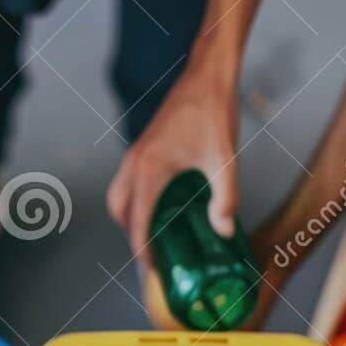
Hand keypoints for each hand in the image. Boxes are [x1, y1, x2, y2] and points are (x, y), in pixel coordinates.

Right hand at [107, 63, 240, 261]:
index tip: (153, 269)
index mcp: (149, 169)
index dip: (144, 250)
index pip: (137, 222)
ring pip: (120, 195)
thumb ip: (225, 199)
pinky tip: (163, 205)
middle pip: (120, 211)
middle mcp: (135, 162)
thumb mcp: (224, 160)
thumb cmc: (213, 112)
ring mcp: (136, 153)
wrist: (206, 76)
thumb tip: (224, 230)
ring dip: (131, 217)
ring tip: (157, 233)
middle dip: (132, 235)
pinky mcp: (143, 147)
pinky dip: (136, 199)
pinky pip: (129, 182)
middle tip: (154, 253)